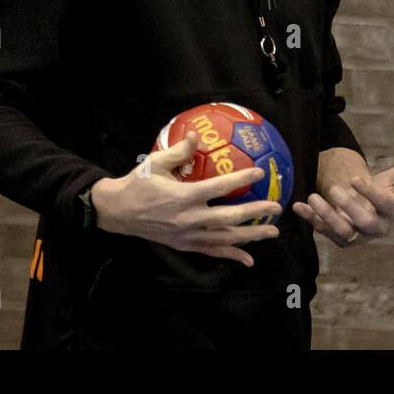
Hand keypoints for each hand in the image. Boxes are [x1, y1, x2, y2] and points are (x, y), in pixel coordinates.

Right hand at [90, 131, 281, 265]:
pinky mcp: (184, 245)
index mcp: (183, 196)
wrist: (117, 212)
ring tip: (272, 231)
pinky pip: (212, 252)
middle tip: (276, 207)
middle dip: (254, 213)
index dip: (241, 179)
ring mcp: (187, 235)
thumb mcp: (156, 163)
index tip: (260, 173)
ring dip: (250, 236)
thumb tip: (197, 134)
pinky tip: (249, 259)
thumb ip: (180, 151)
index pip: (218, 188)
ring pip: (224, 239)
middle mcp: (188, 219)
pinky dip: (232, 256)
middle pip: (228, 218)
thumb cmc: (138, 184)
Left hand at [292, 149, 393, 248]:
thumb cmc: (381, 191)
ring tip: (312, 196)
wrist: (363, 205)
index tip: (357, 178)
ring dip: (326, 215)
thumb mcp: (393, 179)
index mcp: (392, 212)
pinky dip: (310, 219)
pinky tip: (297, 206)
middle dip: (349, 207)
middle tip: (335, 189)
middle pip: (364, 224)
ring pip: (342, 231)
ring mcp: (356, 236)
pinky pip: (323, 231)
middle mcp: (376, 229)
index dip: (372, 194)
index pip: (386, 206)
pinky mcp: (337, 239)